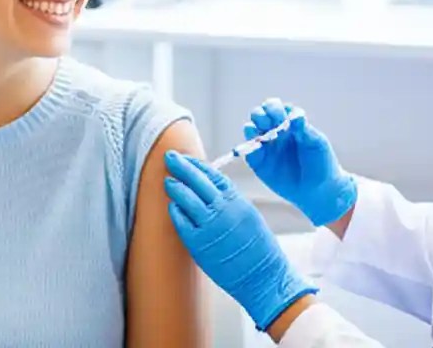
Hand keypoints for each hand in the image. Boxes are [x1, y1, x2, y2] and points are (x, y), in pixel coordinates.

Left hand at [164, 151, 316, 329]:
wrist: (264, 277)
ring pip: (186, 199)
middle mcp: (223, 210)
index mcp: (237, 200)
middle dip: (181, 166)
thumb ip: (230, 201)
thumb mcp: (249, 215)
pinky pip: (182, 222)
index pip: (213, 174)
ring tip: (168, 181)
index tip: (187, 158)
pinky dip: (175, 211)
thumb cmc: (259, 249)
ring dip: (175, 187)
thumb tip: (210, 190)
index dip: (197, 164)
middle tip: (170, 156)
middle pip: (197, 181)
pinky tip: (172, 206)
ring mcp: (210, 226)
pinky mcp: (199, 244)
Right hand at [244, 99, 356, 226]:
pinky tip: (256, 147)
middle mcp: (274, 131)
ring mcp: (265, 146)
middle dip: (261, 115)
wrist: (319, 191)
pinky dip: (248, 147)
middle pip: (259, 115)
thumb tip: (295, 114)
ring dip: (252, 127)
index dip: (274, 108)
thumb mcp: (316, 143)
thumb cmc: (321, 163)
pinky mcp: (258, 162)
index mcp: (289, 123)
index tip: (281, 116)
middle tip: (268, 122)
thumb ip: (304, 129)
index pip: (275, 107)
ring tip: (261, 133)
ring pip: (250, 129)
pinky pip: (248, 150)